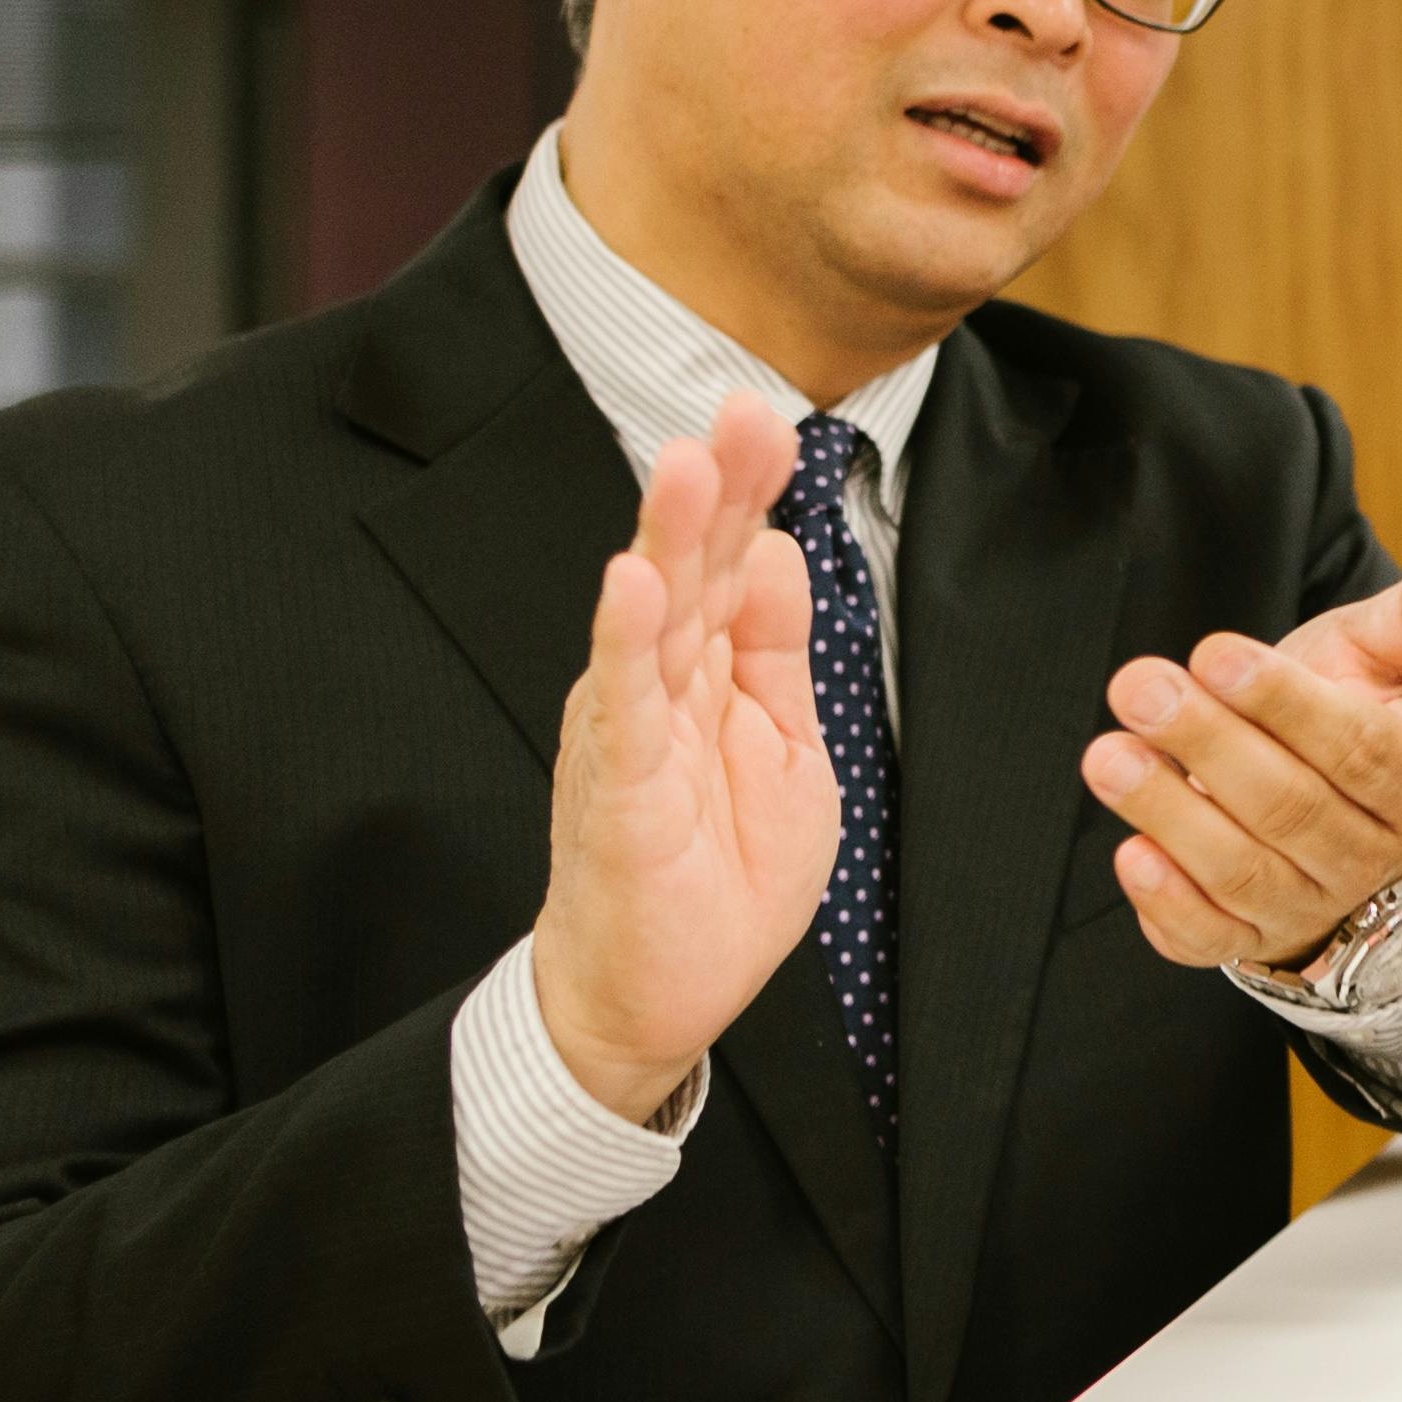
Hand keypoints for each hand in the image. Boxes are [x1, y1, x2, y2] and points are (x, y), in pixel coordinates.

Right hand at [528, 400, 840, 1117]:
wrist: (658, 994)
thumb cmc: (719, 876)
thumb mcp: (784, 751)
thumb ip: (777, 656)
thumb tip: (781, 555)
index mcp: (711, 670)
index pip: (733, 563)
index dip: (752, 495)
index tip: (774, 420)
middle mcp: (662, 683)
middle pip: (691, 568)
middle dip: (717, 489)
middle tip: (739, 406)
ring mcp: (633, 730)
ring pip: (650, 618)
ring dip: (667, 540)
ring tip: (684, 464)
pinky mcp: (617, 788)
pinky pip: (621, 706)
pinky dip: (625, 643)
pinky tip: (630, 583)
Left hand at [1090, 546, 1401, 969]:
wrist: (1324, 823)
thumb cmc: (1341, 722)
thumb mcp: (1379, 661)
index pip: (1353, 746)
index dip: (1282, 702)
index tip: (1214, 652)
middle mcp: (1362, 854)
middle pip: (1288, 805)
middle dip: (1207, 742)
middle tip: (1139, 687)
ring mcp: (1305, 904)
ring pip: (1241, 869)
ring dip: (1168, 812)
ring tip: (1107, 755)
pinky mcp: (1246, 941)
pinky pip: (1208, 937)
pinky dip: (1169, 902)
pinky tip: (1131, 854)